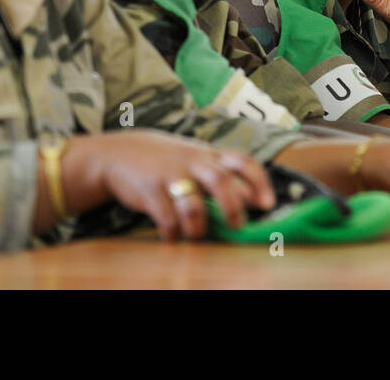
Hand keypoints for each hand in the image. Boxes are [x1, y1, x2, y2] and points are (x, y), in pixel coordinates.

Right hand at [62, 130, 274, 240]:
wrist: (121, 153)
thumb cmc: (170, 162)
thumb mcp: (197, 160)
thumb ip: (222, 176)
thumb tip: (253, 202)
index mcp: (210, 155)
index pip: (243, 162)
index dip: (259, 182)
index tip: (268, 204)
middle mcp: (193, 162)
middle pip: (221, 182)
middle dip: (233, 207)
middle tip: (238, 227)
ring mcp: (170, 175)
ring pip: (192, 203)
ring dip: (198, 226)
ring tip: (197, 235)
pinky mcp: (149, 190)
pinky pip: (165, 217)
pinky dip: (172, 232)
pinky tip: (172, 236)